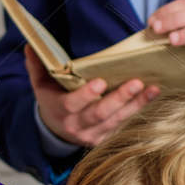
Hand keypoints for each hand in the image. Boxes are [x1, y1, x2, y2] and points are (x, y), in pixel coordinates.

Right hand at [26, 45, 157, 148]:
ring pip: (117, 121)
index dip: (86, 95)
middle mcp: (78, 126)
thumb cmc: (52, 101)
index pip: (72, 104)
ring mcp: (94, 135)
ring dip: (136, 105)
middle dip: (119, 99)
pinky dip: (140, 112)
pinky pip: (125, 126)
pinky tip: (153, 98)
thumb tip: (31, 45)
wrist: (56, 131)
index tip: (100, 82)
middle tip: (137, 83)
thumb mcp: (41, 84)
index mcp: (60, 111)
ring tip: (153, 89)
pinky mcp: (107, 138)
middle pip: (100, 114)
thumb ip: (37, 65)